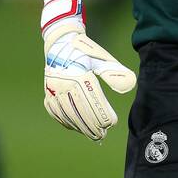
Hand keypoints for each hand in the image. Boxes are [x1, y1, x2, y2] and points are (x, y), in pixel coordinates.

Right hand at [41, 0, 135, 140]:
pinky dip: (65, 121)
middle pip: (79, 109)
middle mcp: (64, 82)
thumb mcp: (101, 59)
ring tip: (92, 135)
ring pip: (66, 113)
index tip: (112, 123)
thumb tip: (130, 84)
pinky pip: (54, 110)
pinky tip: (75, 128)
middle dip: (92, 125)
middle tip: (103, 135)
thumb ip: (114, 72)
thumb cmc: (85, 52)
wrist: (60, 42)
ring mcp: (53, 88)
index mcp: (79, 74)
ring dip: (80, 127)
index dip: (102, 113)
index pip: (92, 99)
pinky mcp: (47, 91)